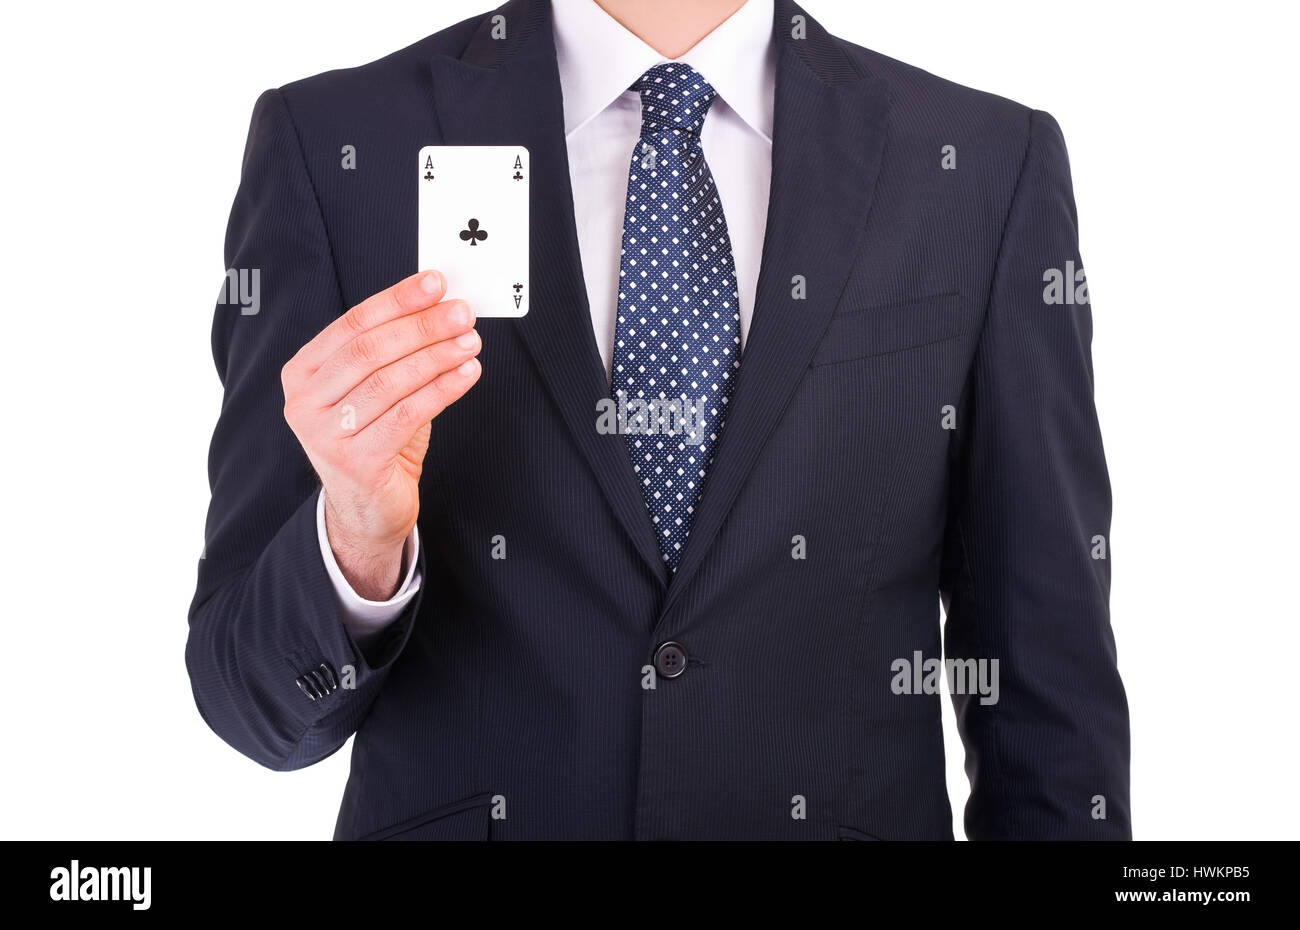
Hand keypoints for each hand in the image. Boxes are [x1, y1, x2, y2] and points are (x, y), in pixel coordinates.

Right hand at [281, 271, 480, 598]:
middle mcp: (306, 402)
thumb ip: (396, 351)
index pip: (353, 324)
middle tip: (462, 313)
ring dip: (436, 356)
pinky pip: (407, 415)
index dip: (397, 299)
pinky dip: (442, 389)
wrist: (367, 510)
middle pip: (370, 350)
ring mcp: (326, 435)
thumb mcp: (376, 390)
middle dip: (422, 326)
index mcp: (304, 372)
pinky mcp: (356, 462)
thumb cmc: (376, 441)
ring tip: (471, 341)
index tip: (436, 283)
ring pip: (389, 381)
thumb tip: (441, 305)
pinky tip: (468, 373)